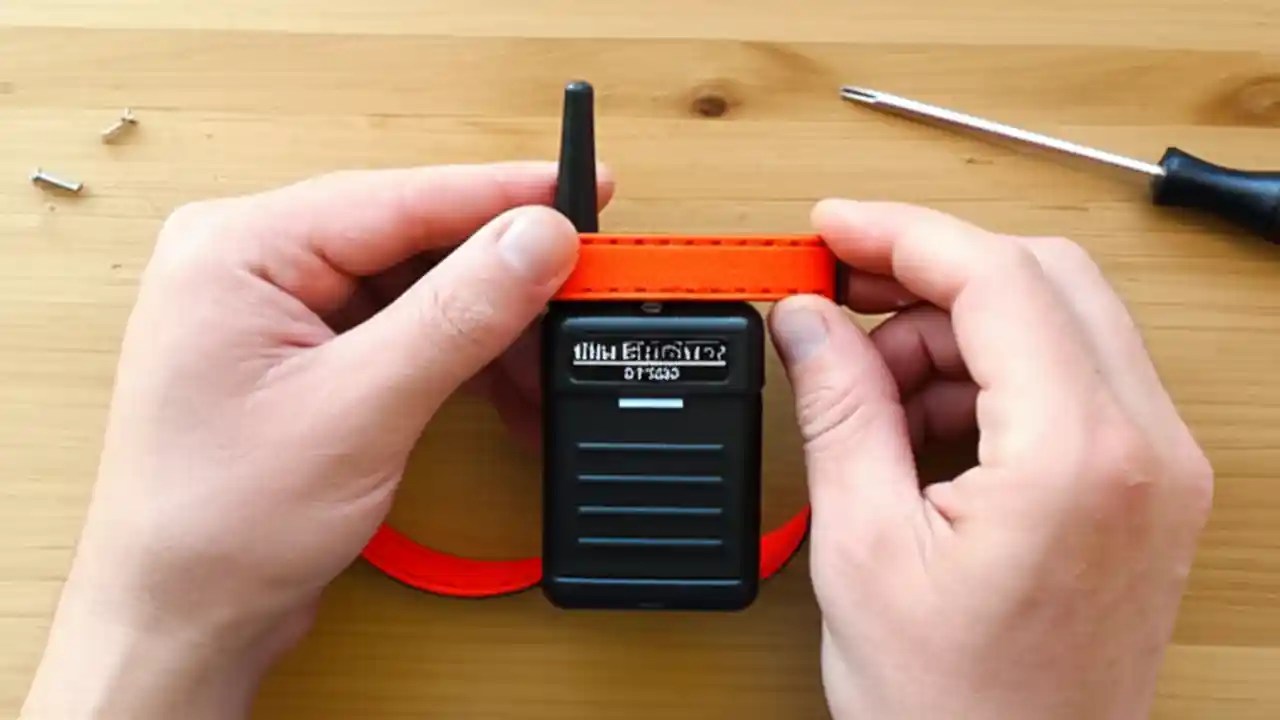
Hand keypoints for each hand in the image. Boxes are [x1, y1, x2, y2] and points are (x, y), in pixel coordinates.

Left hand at [22, 162, 611, 719]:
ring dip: (486, 324)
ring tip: (545, 364)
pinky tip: (504, 383)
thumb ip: (456, 314)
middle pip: (410, 237)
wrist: (183, 618)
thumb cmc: (223, 523)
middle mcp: (252, 261)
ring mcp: (276, 308)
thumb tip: (537, 239)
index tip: (585, 186)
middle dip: (500, 273)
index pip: (397, 197)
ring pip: (414, 284)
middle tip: (583, 286)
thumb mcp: (360, 409)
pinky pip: (398, 325)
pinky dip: (457, 354)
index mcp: (238, 248)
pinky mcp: (303, 350)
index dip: (502, 194)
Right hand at [768, 201, 1212, 719]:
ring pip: (1057, 321)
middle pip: (1041, 278)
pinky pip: (1070, 379)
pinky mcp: (1144, 487)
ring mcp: (1157, 467)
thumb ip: (838, 411)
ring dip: (956, 329)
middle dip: (929, 275)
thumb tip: (809, 323)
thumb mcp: (863, 549)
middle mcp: (1143, 448)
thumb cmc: (958, 711)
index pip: (998, 277)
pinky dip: (990, 376)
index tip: (835, 228)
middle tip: (842, 298)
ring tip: (870, 388)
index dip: (902, 234)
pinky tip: (920, 425)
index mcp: (1077, 455)